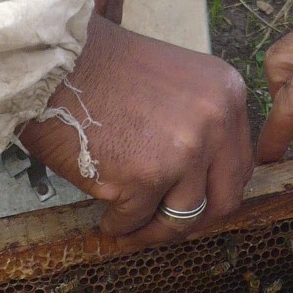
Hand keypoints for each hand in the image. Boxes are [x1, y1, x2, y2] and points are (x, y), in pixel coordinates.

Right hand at [19, 14, 253, 243]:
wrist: (53, 62)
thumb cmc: (100, 68)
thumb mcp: (174, 81)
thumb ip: (197, 123)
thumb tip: (200, 181)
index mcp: (228, 95)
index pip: (239, 165)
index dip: (214, 192)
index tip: (193, 205)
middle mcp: (216, 122)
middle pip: (223, 198)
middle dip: (193, 221)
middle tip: (166, 226)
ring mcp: (183, 152)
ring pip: (183, 217)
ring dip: (155, 231)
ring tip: (130, 226)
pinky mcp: (144, 177)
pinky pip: (136, 220)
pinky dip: (119, 226)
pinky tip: (106, 218)